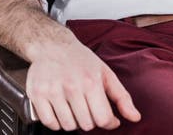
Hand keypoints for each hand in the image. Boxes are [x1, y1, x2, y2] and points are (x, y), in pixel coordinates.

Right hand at [26, 35, 140, 130]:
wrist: (52, 45)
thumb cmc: (80, 59)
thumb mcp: (105, 73)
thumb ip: (122, 97)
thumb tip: (135, 117)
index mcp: (90, 81)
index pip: (102, 119)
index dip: (107, 122)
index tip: (105, 117)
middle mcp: (71, 86)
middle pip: (86, 125)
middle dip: (89, 119)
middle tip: (86, 106)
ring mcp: (53, 91)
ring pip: (68, 126)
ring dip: (73, 121)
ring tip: (73, 105)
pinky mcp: (37, 95)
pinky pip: (50, 123)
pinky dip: (56, 122)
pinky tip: (60, 108)